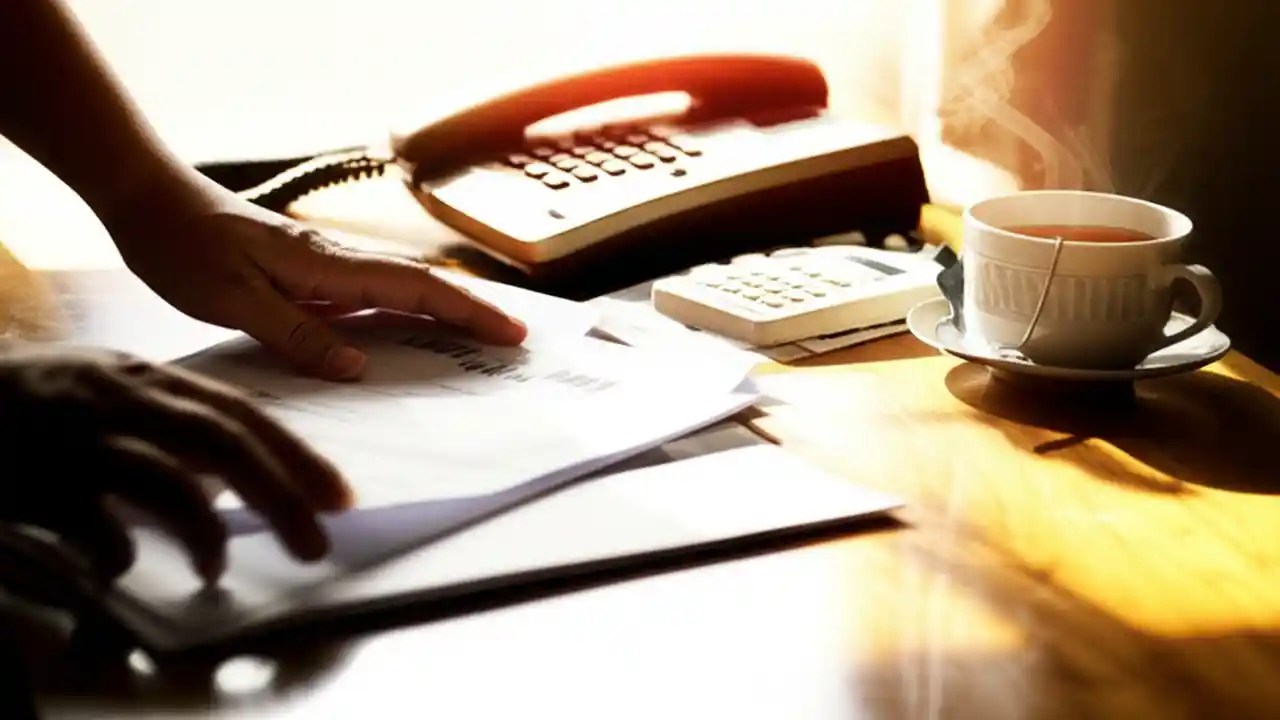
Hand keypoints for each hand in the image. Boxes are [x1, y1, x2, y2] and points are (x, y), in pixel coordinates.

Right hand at [0, 342, 351, 583]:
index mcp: (152, 378)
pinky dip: (113, 548)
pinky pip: (88, 520)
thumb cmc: (49, 397)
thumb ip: (180, 421)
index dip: (296, 456)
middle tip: (314, 544)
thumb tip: (244, 473)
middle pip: (220, 442)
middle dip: (277, 494)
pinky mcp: (35, 478)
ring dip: (202, 529)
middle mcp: (124, 399)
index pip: (242, 414)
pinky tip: (120, 567)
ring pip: (163, 479)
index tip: (339, 498)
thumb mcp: (119, 390)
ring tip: (215, 564)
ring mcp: (81, 436)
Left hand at [105, 174, 526, 380]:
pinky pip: (369, 298)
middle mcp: (335, 262)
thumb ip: (296, 333)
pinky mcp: (307, 274)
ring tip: (479, 340)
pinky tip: (405, 336)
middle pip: (422, 287)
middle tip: (514, 339)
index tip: (509, 333)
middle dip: (473, 311)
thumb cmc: (183, 245)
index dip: (466, 312)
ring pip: (400, 290)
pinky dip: (403, 314)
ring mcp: (324, 267)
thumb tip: (358, 367)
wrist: (148, 199)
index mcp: (327, 265)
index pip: (415, 290)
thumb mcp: (233, 297)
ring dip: (444, 312)